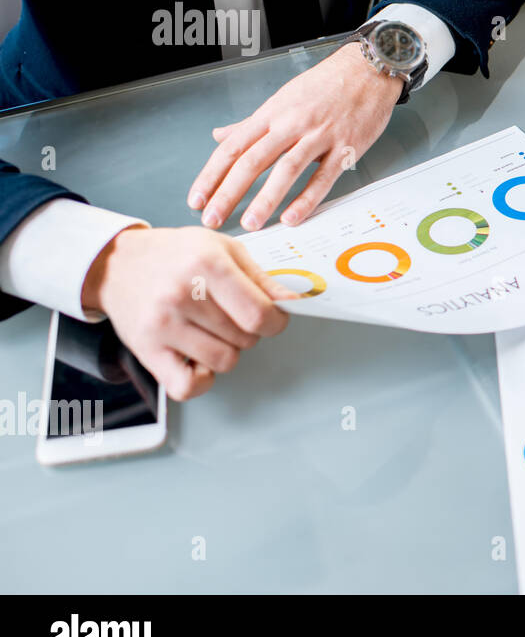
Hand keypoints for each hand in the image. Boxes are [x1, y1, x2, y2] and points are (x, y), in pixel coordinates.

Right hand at [81, 227, 293, 399]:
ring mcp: (162, 324)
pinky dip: (201, 380)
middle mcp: (182, 294)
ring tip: (213, 331)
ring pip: (224, 361)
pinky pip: (187, 387)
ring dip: (228, 351)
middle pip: (245, 338)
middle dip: (250, 332)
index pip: (259, 314)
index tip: (272, 319)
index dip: (276, 322)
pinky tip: (198, 359)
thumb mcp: (222, 249)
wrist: (117, 263)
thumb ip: (260, 278)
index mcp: (207, 265)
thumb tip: (294, 302)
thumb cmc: (175, 254)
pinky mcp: (146, 349)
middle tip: (232, 316)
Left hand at [187, 44, 401, 230]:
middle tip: (212, 218)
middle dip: (228, 193)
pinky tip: (292, 217)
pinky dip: (307, 199)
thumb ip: (251, 123)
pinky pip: (323, 176)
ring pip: (286, 169)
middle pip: (252, 161)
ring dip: (265, 199)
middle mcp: (291, 124)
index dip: (211, 176)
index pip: (232, 148)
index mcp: (272, 113)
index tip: (196, 199)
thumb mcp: (282, 99)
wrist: (368, 70)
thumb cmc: (326, 84)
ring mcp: (319, 135)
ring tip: (251, 223)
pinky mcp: (345, 147)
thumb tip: (221, 136)